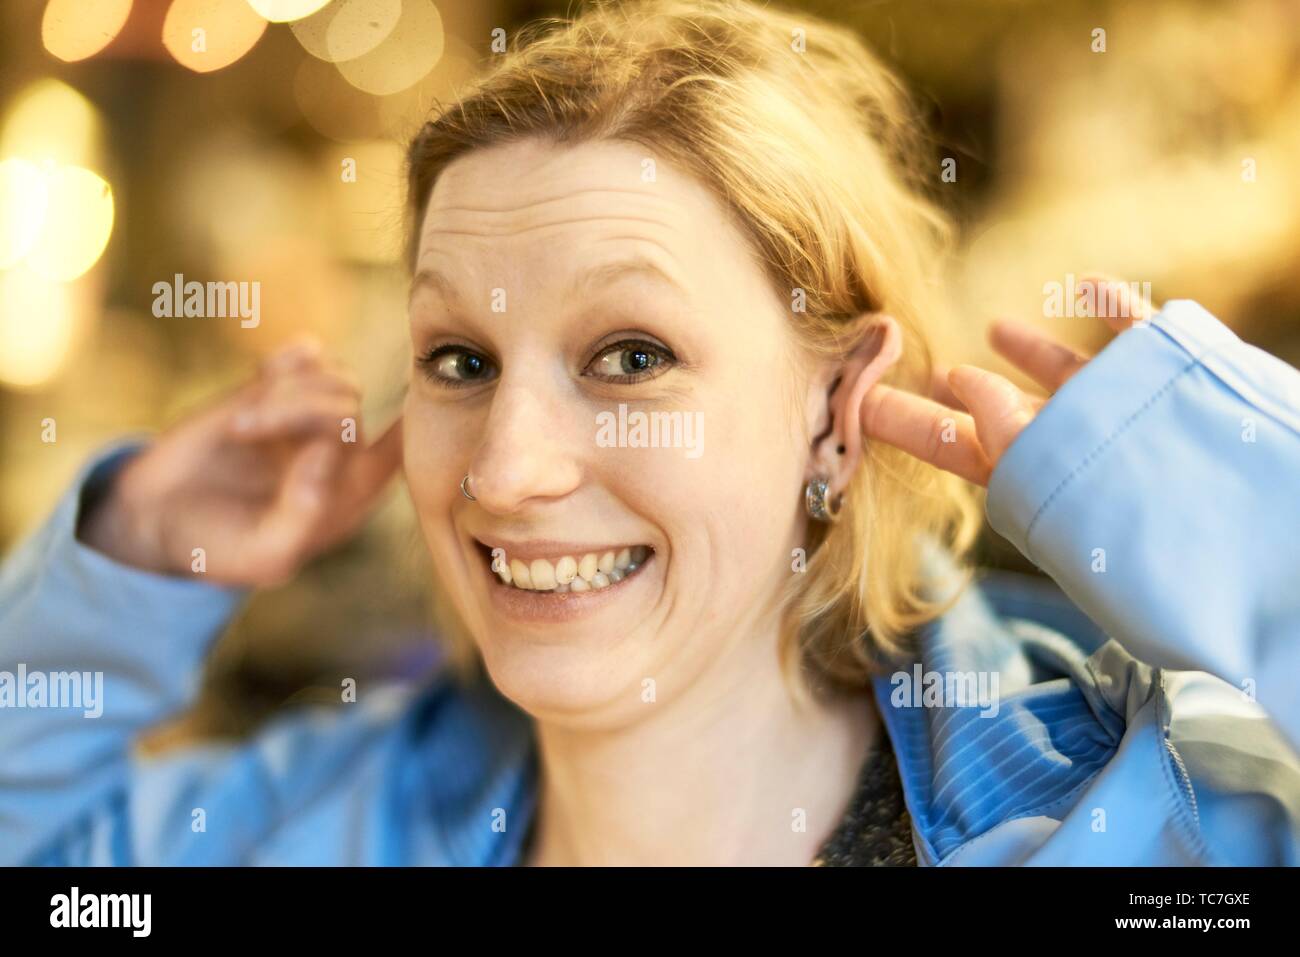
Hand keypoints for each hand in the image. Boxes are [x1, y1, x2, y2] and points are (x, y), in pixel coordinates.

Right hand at [79, 338, 402, 585]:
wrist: (160, 519)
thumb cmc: (222, 548)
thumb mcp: (265, 554)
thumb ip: (305, 514)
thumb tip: (326, 452)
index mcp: (353, 495)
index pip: (400, 452)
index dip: (400, 426)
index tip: (363, 413)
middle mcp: (342, 453)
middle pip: (348, 406)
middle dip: (297, 410)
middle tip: (242, 430)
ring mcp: (312, 417)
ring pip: (334, 377)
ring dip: (280, 392)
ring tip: (238, 425)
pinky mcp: (279, 390)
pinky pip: (307, 356)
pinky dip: (285, 363)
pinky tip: (257, 381)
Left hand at [861, 277, 1155, 485]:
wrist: (1244, 519)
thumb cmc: (1131, 507)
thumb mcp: (1041, 472)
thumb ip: (995, 425)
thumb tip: (956, 380)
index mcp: (1027, 473)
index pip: (946, 445)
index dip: (903, 424)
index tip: (861, 406)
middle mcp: (1066, 442)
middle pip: (993, 410)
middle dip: (951, 391)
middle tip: (907, 373)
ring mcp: (1115, 410)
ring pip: (1064, 375)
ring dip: (1032, 351)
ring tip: (995, 330)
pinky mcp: (1164, 376)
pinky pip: (1133, 334)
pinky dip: (1110, 304)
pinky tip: (1089, 286)